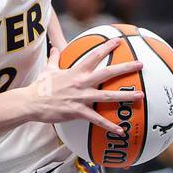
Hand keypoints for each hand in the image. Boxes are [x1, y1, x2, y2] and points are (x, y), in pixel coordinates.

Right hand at [28, 42, 143, 134]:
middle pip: (108, 73)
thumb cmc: (40, 86)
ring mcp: (82, 97)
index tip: (119, 41)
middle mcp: (82, 82)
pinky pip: (97, 120)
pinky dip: (109, 126)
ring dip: (126, 96)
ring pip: (108, 96)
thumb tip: (54, 48)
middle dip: (126, 68)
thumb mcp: (48, 70)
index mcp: (76, 71)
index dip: (108, 46)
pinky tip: (121, 130)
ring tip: (141, 96)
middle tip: (141, 64)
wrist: (31, 103)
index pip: (95, 55)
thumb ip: (54, 58)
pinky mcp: (78, 112)